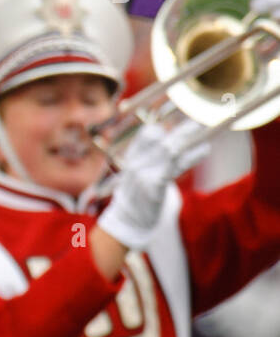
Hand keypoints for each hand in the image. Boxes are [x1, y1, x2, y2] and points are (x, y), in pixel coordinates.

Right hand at [97, 121, 209, 250]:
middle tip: (203, 120)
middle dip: (184, 129)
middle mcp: (136, 162)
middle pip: (163, 139)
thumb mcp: (141, 170)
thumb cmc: (140, 193)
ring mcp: (143, 174)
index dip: (167, 126)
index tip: (186, 118)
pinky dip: (192, 156)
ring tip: (207, 131)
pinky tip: (205, 149)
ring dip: (190, 139)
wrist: (129, 219)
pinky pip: (175, 167)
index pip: (148, 134)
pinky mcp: (153, 187)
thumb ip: (156, 155)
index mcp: (133, 155)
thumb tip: (175, 136)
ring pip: (170, 150)